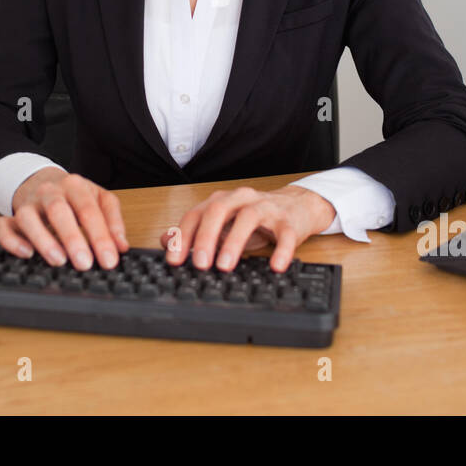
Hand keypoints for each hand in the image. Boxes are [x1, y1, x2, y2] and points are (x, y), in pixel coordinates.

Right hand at [0, 169, 128, 269]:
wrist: (42, 179)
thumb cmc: (75, 195)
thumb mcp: (99, 199)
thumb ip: (112, 221)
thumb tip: (121, 246)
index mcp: (75, 186)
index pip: (89, 210)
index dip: (100, 236)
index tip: (109, 260)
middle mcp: (50, 192)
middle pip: (59, 211)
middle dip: (72, 238)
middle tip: (84, 263)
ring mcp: (28, 203)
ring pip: (28, 218)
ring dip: (43, 240)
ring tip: (58, 261)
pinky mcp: (11, 216)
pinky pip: (2, 226)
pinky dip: (11, 240)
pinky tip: (26, 254)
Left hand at [163, 184, 335, 273]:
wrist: (299, 206)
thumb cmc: (257, 219)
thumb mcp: (224, 225)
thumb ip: (196, 232)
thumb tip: (166, 240)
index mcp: (223, 200)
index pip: (196, 214)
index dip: (183, 236)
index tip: (173, 260)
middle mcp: (242, 199)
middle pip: (218, 210)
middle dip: (205, 237)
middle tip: (199, 263)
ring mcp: (267, 208)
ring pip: (248, 218)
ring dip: (234, 242)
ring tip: (225, 266)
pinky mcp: (290, 222)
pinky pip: (286, 235)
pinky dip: (280, 251)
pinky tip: (275, 266)